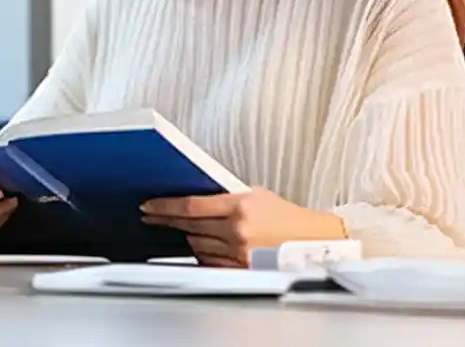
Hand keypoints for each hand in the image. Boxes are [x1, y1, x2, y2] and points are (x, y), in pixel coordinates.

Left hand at [140, 187, 345, 267]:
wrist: (314, 243)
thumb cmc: (289, 219)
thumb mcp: (257, 195)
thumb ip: (226, 197)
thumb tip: (197, 199)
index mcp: (240, 206)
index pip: (190, 206)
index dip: (165, 206)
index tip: (149, 205)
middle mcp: (236, 230)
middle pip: (188, 225)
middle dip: (167, 220)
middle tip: (150, 215)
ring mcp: (237, 252)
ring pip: (197, 244)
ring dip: (189, 236)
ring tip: (186, 229)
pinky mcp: (240, 269)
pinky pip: (209, 261)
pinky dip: (203, 252)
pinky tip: (204, 245)